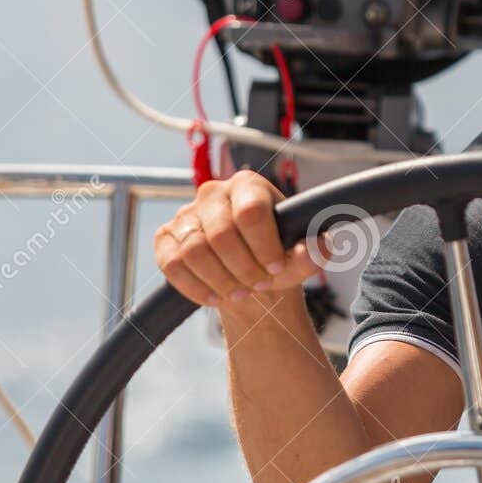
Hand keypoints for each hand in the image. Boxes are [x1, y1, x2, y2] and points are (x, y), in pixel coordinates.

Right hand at [155, 170, 323, 311]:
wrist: (250, 276)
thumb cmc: (277, 258)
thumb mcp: (303, 256)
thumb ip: (315, 250)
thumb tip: (315, 248)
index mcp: (248, 185)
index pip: (250, 212)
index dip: (264, 245)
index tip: (276, 268)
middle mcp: (213, 192)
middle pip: (221, 235)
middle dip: (243, 268)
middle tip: (259, 285)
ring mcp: (186, 214)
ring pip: (194, 251)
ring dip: (219, 280)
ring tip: (239, 293)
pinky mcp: (166, 238)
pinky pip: (172, 264)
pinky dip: (194, 287)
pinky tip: (215, 297)